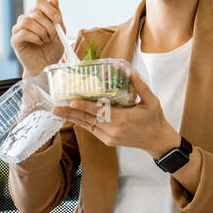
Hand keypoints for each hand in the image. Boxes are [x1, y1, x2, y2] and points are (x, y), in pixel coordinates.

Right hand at [11, 0, 66, 75]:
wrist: (47, 65)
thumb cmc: (52, 49)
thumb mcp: (60, 31)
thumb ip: (57, 16)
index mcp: (37, 15)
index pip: (40, 2)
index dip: (50, 9)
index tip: (59, 20)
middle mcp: (26, 19)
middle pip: (36, 12)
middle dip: (49, 25)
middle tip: (55, 37)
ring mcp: (18, 29)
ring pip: (27, 21)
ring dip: (41, 31)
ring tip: (46, 40)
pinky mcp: (15, 40)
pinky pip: (23, 33)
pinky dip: (35, 38)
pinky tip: (39, 43)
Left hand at [52, 73, 177, 157]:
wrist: (157, 140)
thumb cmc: (154, 120)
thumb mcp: (151, 101)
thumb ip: (140, 86)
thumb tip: (129, 71)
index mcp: (123, 118)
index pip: (99, 111)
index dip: (84, 106)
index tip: (71, 101)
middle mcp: (113, 129)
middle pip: (88, 119)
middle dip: (70, 112)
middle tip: (55, 107)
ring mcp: (109, 137)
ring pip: (87, 125)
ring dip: (72, 118)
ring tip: (58, 111)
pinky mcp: (108, 140)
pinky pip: (92, 130)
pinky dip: (81, 122)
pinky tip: (72, 116)